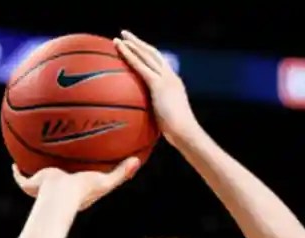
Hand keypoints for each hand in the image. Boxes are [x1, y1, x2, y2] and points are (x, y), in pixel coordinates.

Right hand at [12, 158, 140, 210]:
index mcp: (73, 188)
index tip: (79, 164)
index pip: (75, 178)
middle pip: (54, 177)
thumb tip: (138, 161)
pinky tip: (14, 162)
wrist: (60, 196)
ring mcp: (42, 188)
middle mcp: (56, 188)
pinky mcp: (30, 185)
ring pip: (35, 177)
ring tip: (31, 157)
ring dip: (33, 170)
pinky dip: (16, 172)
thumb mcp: (105, 181)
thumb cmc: (82, 191)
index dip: (77, 172)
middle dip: (54, 169)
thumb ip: (121, 172)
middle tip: (55, 158)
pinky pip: (20, 177)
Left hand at [114, 30, 199, 144]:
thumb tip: (145, 125)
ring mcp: (165, 79)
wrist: (185, 132)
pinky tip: (119, 49)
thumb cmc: (177, 134)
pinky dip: (129, 55)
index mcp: (173, 84)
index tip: (138, 49)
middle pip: (153, 54)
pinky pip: (140, 66)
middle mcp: (170, 77)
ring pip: (146, 55)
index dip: (148, 55)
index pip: (160, 65)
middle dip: (139, 44)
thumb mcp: (166, 121)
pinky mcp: (158, 84)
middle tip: (126, 36)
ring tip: (119, 37)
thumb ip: (156, 116)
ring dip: (132, 44)